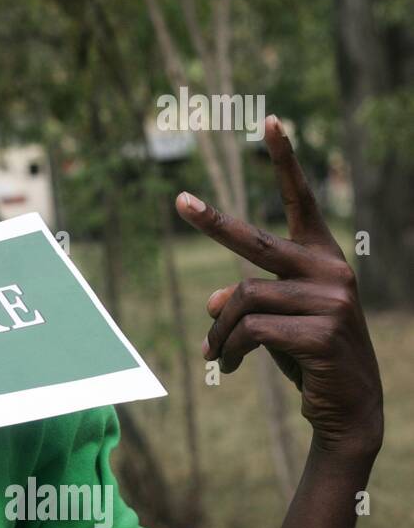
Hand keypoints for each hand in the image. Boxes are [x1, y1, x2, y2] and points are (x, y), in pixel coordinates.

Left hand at [175, 116, 382, 461]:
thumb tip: (213, 299)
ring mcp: (331, 300)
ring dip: (218, 332)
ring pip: (242, 300)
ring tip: (216, 355)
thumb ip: (246, 301)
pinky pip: (250, 330)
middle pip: (256, 243)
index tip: (269, 121)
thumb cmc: (306, 355)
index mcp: (322, 259)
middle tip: (180, 201)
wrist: (346, 406)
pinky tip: (230, 367)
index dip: (285, 162)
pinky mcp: (321, 332)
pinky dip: (229, 349)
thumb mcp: (272, 322)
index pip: (300, 202)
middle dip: (214, 224)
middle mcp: (331, 271)